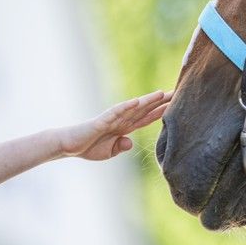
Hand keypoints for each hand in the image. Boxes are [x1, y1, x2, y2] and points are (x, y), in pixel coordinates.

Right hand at [57, 90, 172, 160]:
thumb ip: (122, 146)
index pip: (148, 118)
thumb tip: (130, 142)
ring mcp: (112, 119)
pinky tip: (136, 101)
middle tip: (178, 93)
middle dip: (161, 102)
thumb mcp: (110, 152)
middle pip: (145, 109)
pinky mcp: (101, 121)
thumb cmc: (88, 147)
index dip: (162, 112)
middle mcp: (121, 120)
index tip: (177, 106)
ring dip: (147, 101)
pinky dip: (126, 107)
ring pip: (133, 108)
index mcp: (125, 128)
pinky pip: (115, 112)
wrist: (67, 146)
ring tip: (161, 93)